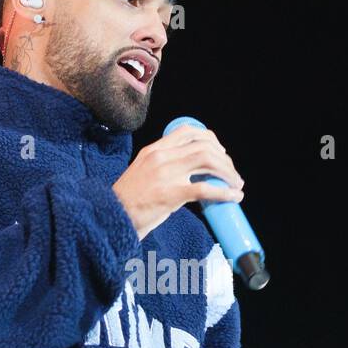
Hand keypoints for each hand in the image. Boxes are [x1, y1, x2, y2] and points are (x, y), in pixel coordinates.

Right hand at [112, 123, 244, 240]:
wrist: (111, 216)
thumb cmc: (128, 200)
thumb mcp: (143, 172)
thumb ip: (161, 167)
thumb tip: (188, 173)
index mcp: (154, 150)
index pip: (187, 132)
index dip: (210, 138)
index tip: (220, 151)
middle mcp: (161, 157)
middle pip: (204, 146)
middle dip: (225, 159)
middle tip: (232, 173)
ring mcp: (166, 174)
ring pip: (208, 161)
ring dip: (228, 172)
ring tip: (236, 184)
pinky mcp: (171, 194)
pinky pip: (205, 189)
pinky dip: (224, 192)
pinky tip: (234, 197)